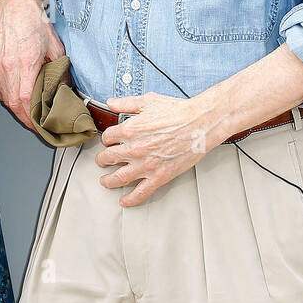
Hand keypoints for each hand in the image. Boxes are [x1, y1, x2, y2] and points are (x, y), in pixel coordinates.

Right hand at [0, 0, 64, 131]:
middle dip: (26, 118)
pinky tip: (18, 99)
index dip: (33, 117)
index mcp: (25, 61)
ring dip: (16, 109)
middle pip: (13, 103)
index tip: (42, 125)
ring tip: (29, 116)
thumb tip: (65, 90)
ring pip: (4, 97)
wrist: (16, 4)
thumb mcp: (55, 47)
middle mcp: (6, 65)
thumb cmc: (35, 22)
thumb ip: (60, 71)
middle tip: (37, 125)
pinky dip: (8, 97)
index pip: (26, 99)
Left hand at [95, 92, 220, 206]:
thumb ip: (126, 103)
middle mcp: (134, 149)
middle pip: (108, 159)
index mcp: (130, 130)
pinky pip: (140, 192)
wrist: (200, 124)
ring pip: (119, 178)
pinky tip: (124, 201)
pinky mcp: (159, 176)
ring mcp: (146, 165)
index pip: (107, 138)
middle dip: (102, 161)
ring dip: (108, 181)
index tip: (109, 142)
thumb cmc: (178, 112)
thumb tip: (111, 103)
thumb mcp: (148, 101)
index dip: (106, 140)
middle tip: (103, 162)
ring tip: (106, 181)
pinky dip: (130, 199)